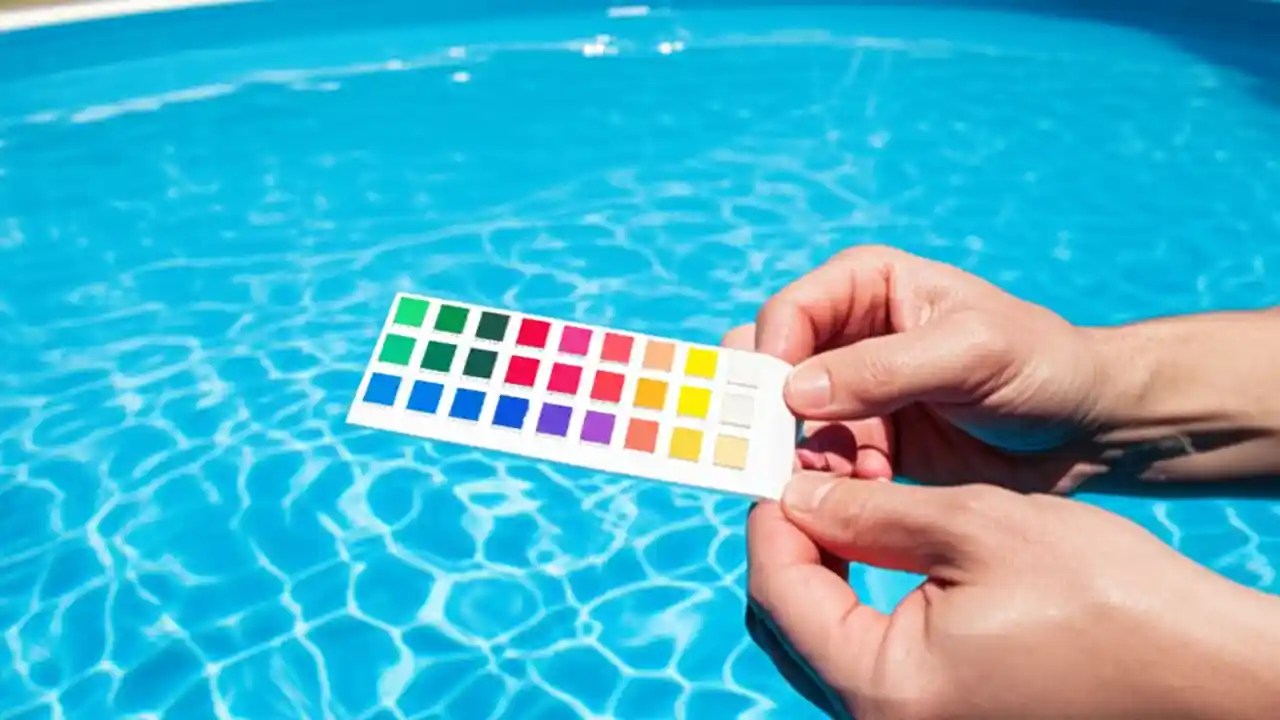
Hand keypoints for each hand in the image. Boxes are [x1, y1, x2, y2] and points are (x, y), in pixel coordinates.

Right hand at [741, 244, 1109, 492]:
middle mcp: (847, 333)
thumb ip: (882, 370)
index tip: (779, 406)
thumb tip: (793, 394)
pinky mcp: (863, 443)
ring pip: (784, 421)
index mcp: (867, 284)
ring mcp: (850, 392)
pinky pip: (816, 463)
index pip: (790, 311)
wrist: (1084, 430)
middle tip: (781, 449)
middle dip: (767, 407)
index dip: (772, 355)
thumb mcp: (970, 354)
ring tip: (853, 474)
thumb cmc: (1041, 365)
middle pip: (769, 363)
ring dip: (802, 453)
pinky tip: (875, 489)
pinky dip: (830, 481)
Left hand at [746, 475, 1279, 719]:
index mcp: (885, 687)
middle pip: (789, 623)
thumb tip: (793, 493)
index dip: (770, 519)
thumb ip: (868, 512)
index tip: (776, 462)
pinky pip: (865, 656)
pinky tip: (871, 545)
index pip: (780, 591)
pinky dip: (855, 599)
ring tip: (835, 500)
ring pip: (822, 638)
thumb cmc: (1104, 595)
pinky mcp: (938, 715)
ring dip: (818, 570)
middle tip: (799, 478)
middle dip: (786, 545)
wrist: (1200, 668)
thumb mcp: (975, 528)